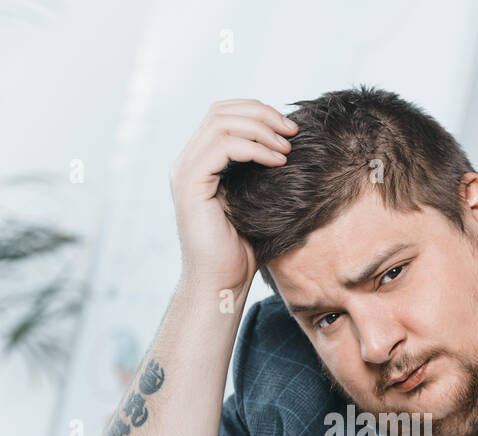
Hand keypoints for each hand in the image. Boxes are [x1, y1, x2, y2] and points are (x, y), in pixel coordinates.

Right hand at [170, 98, 296, 293]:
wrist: (222, 283)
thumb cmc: (241, 251)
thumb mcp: (254, 202)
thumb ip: (256, 173)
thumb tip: (287, 146)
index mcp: (199, 163)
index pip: (223, 115)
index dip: (257, 112)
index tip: (289, 130)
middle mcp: (186, 162)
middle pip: (220, 111)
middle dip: (261, 113)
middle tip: (292, 131)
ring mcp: (185, 172)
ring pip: (221, 123)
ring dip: (261, 129)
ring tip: (287, 147)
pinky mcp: (190, 185)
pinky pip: (222, 147)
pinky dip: (253, 148)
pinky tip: (276, 161)